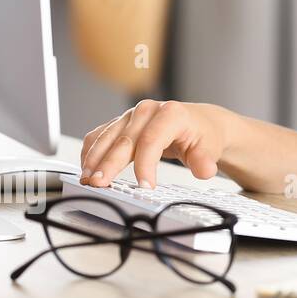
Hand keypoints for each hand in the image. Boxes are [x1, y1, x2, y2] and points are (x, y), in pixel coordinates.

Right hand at [79, 100, 229, 189]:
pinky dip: (90, 151)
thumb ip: (205, 160)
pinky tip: (86, 167)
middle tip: (99, 184)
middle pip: (124, 140)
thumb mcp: (210, 147)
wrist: (200, 123)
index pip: (152, 140)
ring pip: (106, 137)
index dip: (145, 165)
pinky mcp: (121, 123)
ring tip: (87, 179)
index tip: (144, 186)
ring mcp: (132, 116)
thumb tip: (204, 170)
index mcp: (170, 114)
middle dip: (110, 163)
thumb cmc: (202, 134)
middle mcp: (147, 111)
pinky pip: (99, 135)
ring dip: (94, 159)